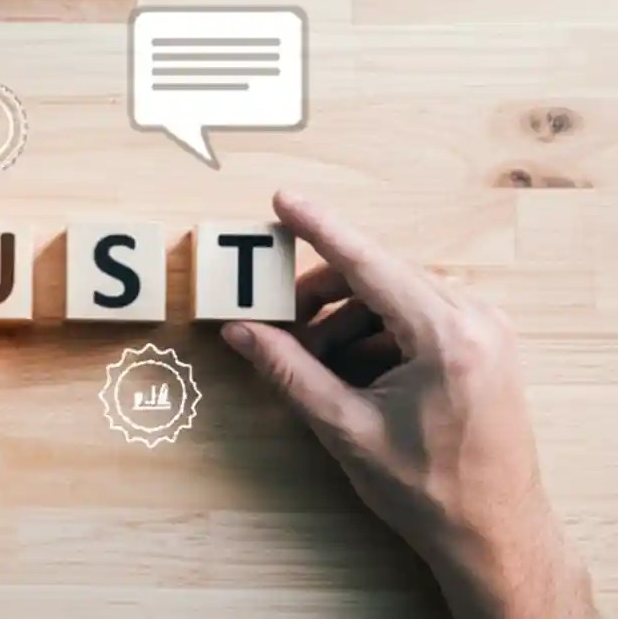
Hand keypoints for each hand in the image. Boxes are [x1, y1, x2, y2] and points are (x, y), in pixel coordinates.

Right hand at [221, 191, 596, 618]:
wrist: (496, 537)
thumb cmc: (431, 492)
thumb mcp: (346, 429)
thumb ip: (290, 370)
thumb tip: (242, 332)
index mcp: (446, 335)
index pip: (368, 263)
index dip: (318, 228)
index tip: (284, 201)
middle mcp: (475, 320)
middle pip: (377, 278)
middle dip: (320, 299)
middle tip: (276, 324)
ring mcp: (485, 330)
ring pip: (393, 298)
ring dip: (345, 322)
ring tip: (313, 366)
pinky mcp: (483, 344)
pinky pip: (415, 317)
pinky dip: (374, 335)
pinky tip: (349, 373)